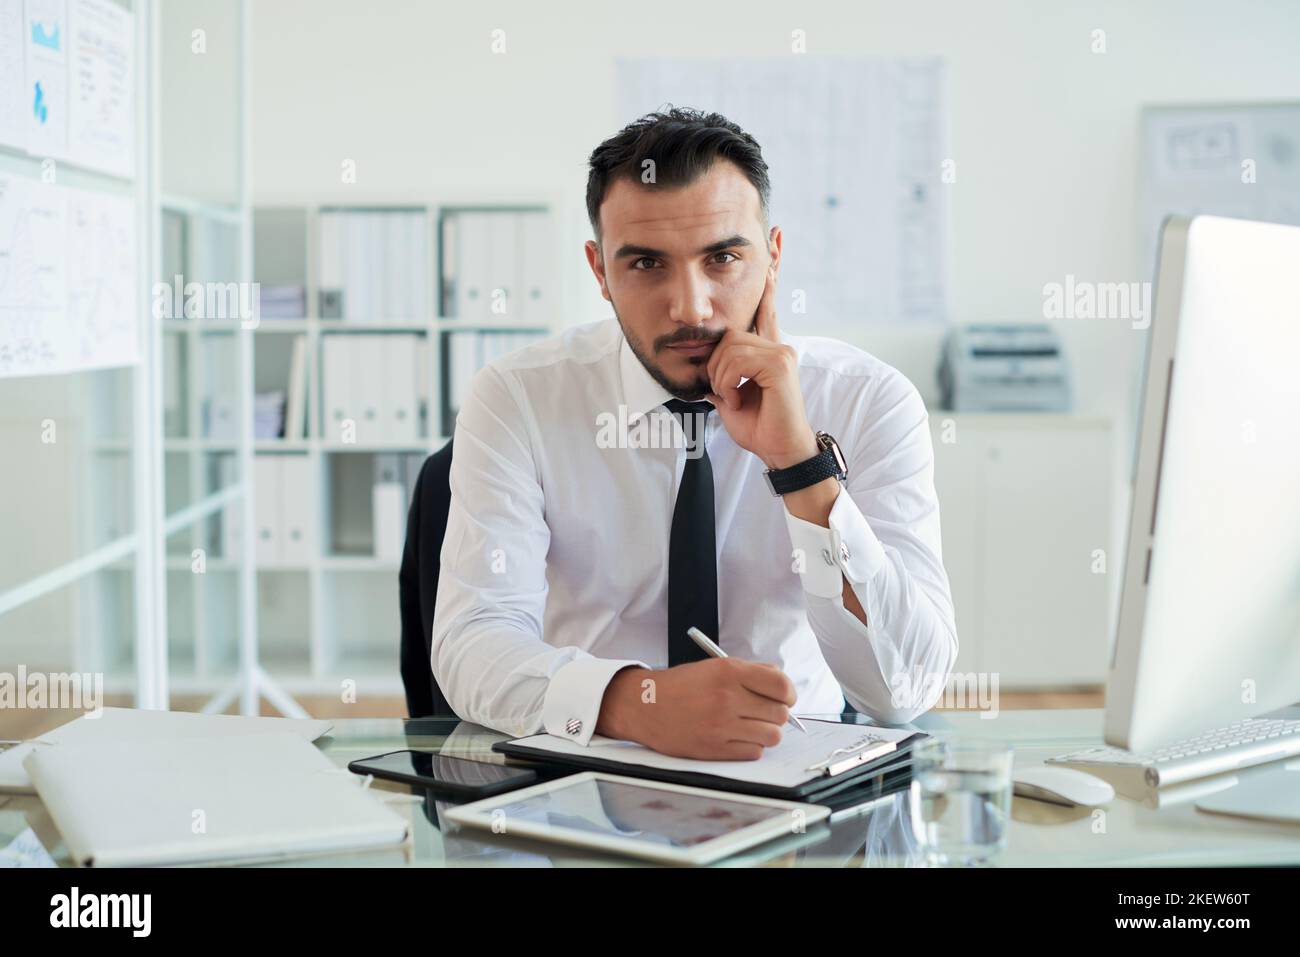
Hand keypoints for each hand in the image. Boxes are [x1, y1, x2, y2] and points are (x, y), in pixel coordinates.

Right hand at [596, 658, 796, 759]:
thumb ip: (750, 673)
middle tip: (762, 712)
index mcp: (728, 671)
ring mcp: (721, 726)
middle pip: (779, 713)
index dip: (788, 693)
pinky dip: (751, 747)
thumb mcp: (714, 667)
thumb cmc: (681, 686)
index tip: (785, 697)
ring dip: (766, 732)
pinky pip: (754, 752)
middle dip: (776, 713)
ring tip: (750, 726)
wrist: (644, 706)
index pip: (780, 684)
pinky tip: (737, 738)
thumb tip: (782, 687)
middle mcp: (727, 698)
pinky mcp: (714, 749)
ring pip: (772, 736)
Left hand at [705, 269, 817, 469]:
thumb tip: (705, 371)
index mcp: (768, 350)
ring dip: (721, 377)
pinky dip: (729, 382)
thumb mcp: (730, 397)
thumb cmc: (759, 428)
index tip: (774, 244)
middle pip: (729, 334)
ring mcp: (782, 352)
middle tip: (727, 393)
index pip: (766, 308)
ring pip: (730, 347)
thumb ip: (721, 376)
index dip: (770, 277)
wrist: (779, 451)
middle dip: (717, 366)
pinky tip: (740, 397)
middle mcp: (778, 346)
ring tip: (735, 398)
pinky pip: (737, 360)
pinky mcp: (780, 364)